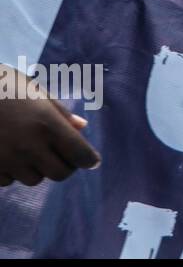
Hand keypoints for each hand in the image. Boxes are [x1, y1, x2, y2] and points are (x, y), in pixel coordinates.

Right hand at [0, 63, 99, 186]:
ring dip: (37, 169)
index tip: (89, 159)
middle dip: (65, 166)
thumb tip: (82, 127)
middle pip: (60, 174)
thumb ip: (60, 113)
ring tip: (29, 150)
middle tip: (61, 155)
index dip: (88, 159)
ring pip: (34, 180)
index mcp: (48, 125)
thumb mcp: (35, 92)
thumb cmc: (3, 85)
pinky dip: (12, 172)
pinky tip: (7, 154)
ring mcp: (7, 160)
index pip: (81, 155)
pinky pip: (8, 181)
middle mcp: (30, 146)